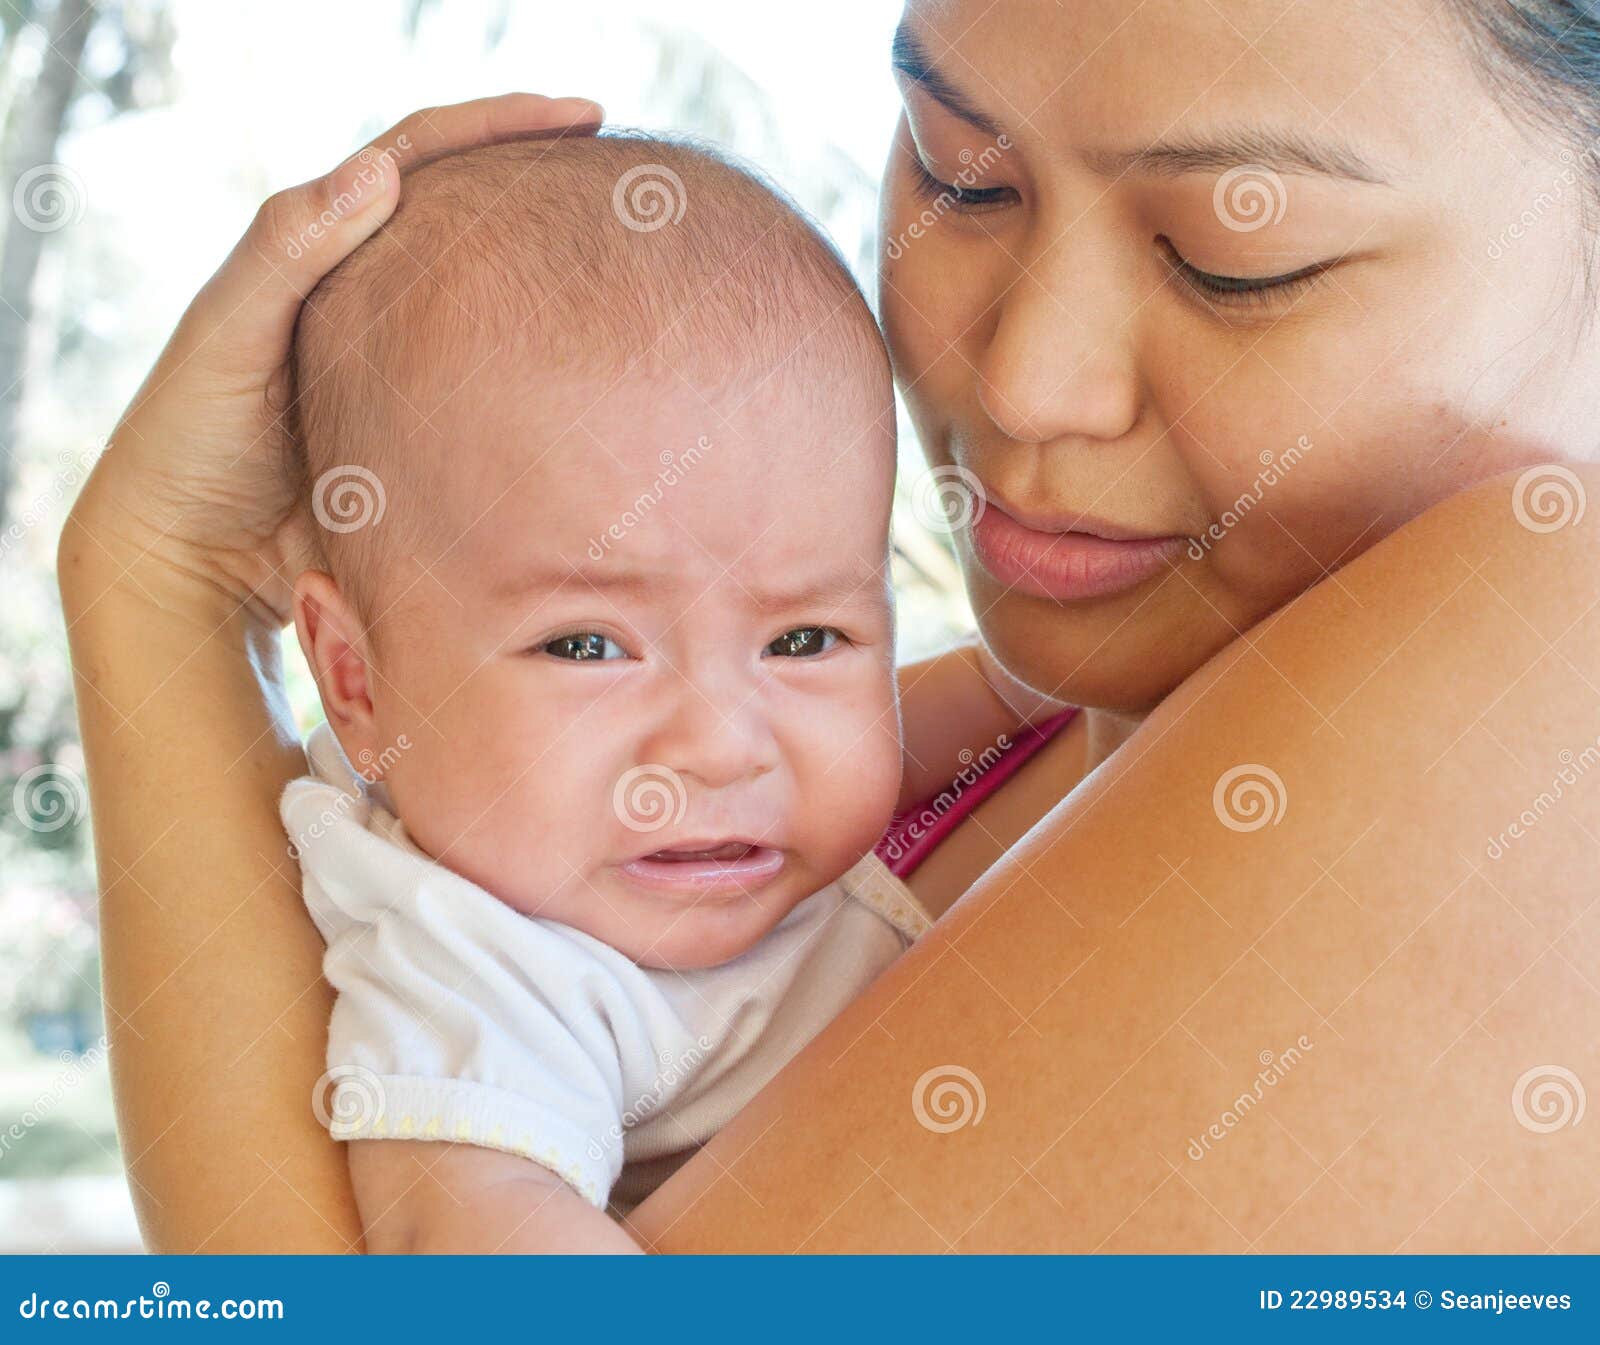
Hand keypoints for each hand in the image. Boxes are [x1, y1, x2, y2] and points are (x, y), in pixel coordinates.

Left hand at [65, 95, 601, 625]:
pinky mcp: (427, 433)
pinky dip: (539, 368)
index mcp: (323, 252)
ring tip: (620, 255)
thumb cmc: (189, 438)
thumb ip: (287, 252)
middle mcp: (373, 297)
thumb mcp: (227, 333)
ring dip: (549, 273)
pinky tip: (588, 370)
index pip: (420, 159)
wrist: (188, 555)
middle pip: (470, 217)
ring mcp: (406, 366)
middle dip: (542, 180)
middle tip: (619, 172)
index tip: (582, 118)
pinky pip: (496, 389)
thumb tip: (382, 169)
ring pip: (489, 303)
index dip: (498, 126)